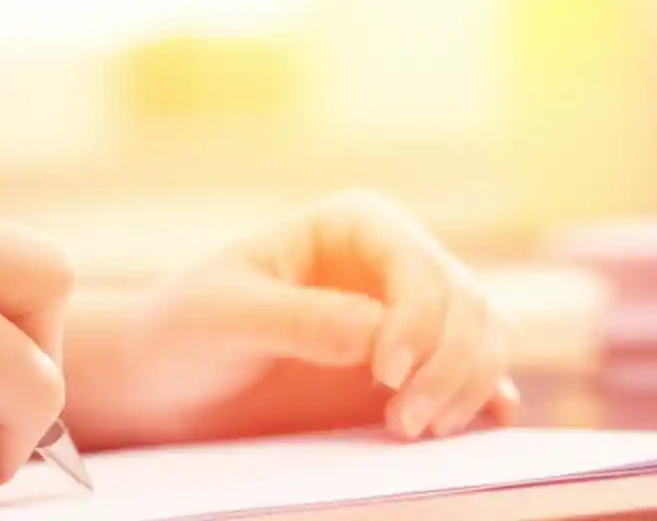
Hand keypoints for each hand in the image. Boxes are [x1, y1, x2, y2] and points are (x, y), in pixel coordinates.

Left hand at [120, 191, 518, 444]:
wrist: (172, 383)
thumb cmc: (188, 331)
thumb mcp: (227, 318)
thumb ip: (298, 320)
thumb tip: (376, 330)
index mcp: (352, 225)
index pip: (415, 263)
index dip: (416, 318)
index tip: (383, 374)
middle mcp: (391, 263)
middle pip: (463, 303)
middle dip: (447, 364)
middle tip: (403, 423)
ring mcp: (407, 316)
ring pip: (482, 337)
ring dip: (467, 386)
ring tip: (414, 431)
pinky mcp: (412, 368)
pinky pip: (474, 374)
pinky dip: (484, 397)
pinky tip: (484, 421)